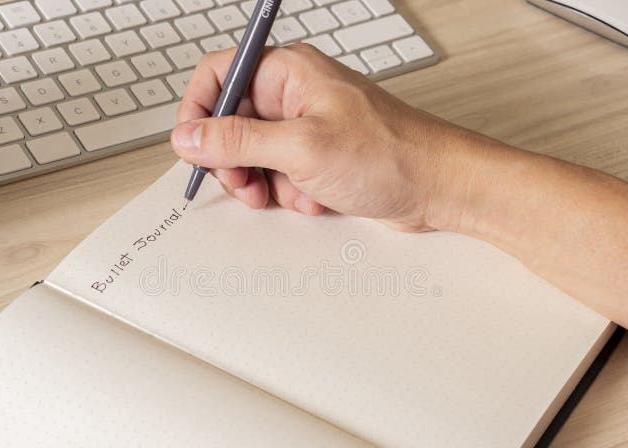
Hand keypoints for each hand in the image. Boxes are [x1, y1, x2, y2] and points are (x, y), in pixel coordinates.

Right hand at [171, 44, 481, 230]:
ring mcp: (307, 129)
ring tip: (293, 191)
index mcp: (289, 71)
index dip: (199, 110)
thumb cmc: (391, 153)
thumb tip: (189, 136)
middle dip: (235, 160)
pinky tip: (319, 196)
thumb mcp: (301, 148)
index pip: (220, 74)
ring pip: (254, 157)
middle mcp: (295, 95)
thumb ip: (237, 141)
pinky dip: (293, 193)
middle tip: (245, 183)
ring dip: (267, 183)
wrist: (438, 188)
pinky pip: (281, 177)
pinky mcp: (318, 159)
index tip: (192, 146)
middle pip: (232, 123)